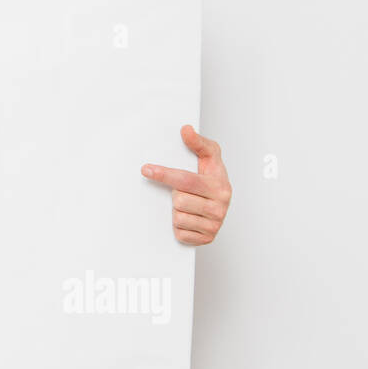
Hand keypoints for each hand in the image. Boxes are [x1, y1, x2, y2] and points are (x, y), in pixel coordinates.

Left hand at [141, 125, 230, 245]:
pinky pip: (180, 233)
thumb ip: (198, 143)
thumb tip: (186, 129)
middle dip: (175, 195)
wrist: (221, 207)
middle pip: (178, 200)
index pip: (186, 180)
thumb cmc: (211, 180)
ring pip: (178, 217)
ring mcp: (215, 224)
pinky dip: (180, 227)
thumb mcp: (210, 158)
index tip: (146, 169)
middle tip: (183, 192)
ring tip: (188, 205)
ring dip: (177, 211)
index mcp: (220, 185)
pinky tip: (189, 219)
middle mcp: (220, 205)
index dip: (164, 174)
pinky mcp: (207, 239)